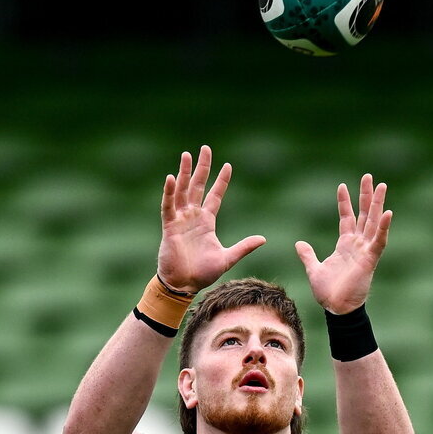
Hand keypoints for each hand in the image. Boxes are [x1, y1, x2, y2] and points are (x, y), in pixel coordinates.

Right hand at [157, 145, 265, 292]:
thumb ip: (244, 247)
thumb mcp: (227, 258)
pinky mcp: (169, 226)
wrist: (184, 285)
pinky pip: (168, 206)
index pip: (215, 196)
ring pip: (182, 191)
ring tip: (186, 155)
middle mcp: (193, 217)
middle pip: (197, 186)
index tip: (228, 165)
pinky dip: (169, 192)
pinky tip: (172, 178)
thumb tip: (264, 239)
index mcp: (207, 222)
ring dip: (184, 173)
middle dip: (201, 168)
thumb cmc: (202, 273)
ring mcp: (180, 220)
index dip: (221, 181)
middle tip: (205, 148)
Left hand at [295, 174, 391, 313]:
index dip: (345, 202)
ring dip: (378, 204)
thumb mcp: (314, 269)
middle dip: (366, 196)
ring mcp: (365, 251)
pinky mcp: (370, 260)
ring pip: (374, 222)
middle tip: (369, 176)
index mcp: (345, 245)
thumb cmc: (328, 292)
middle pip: (364, 214)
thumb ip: (308, 255)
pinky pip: (379, 241)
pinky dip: (383, 228)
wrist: (336, 309)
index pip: (346, 218)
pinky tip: (387, 213)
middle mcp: (357, 244)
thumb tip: (299, 243)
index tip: (342, 185)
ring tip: (382, 186)